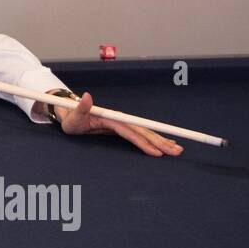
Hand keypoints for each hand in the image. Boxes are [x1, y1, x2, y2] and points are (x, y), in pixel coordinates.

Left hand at [55, 91, 182, 157]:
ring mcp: (122, 123)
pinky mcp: (123, 127)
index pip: (131, 130)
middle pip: (143, 131)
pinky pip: (141, 133)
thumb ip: (81, 108)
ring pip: (145, 132)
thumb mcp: (73, 116)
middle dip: (160, 142)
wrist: (72, 115)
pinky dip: (154, 138)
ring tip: (177, 149)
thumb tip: (86, 95)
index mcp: (111, 118)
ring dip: (161, 141)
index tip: (157, 150)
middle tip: (177, 152)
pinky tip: (166, 143)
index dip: (144, 140)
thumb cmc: (71, 119)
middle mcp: (120, 119)